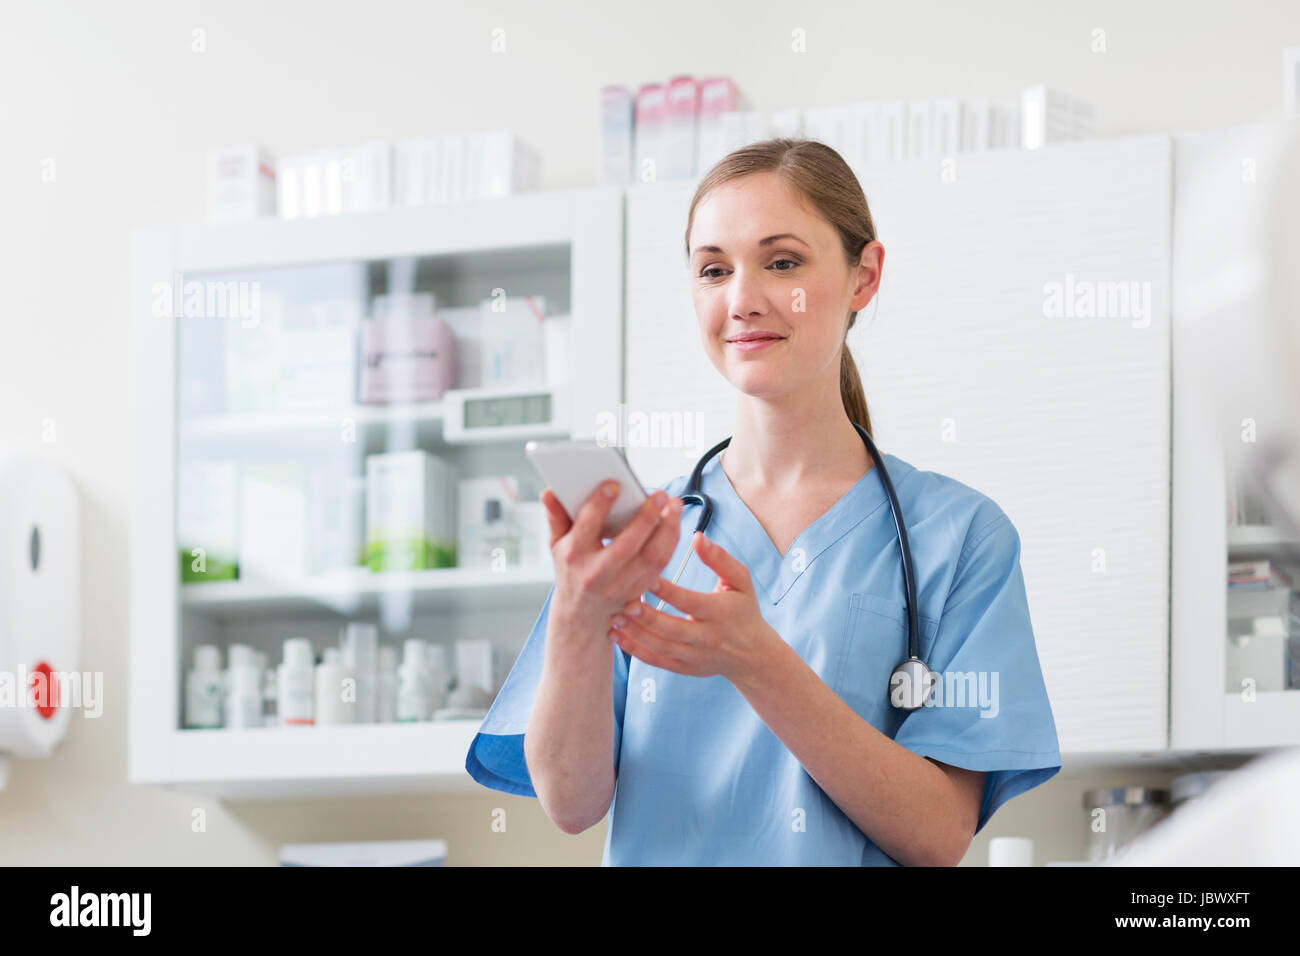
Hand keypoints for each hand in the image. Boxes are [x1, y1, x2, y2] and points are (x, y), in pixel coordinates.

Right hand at [543, 481, 683, 640]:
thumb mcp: (556, 544)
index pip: (586, 527)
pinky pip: (660, 565)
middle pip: (627, 545)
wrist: (581, 615)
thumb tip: (549, 492)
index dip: (600, 504)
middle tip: (661, 495)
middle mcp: (597, 573)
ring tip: (674, 506)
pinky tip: (674, 523)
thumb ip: (556, 516)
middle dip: (646, 517)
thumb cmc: (571, 570)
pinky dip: (670, 542)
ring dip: (667, 529)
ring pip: (651, 557)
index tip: (614, 484)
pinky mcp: (638, 590)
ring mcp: (619, 585)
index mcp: (573, 556)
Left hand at [608, 530, 778, 684]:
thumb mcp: (741, 580)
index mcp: (719, 613)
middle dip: (646, 616)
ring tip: (614, 617)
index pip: (689, 602)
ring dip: (635, 634)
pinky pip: (657, 661)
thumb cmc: (743, 610)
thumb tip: (697, 537)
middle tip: (623, 602)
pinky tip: (616, 636)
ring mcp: (695, 656)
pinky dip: (635, 651)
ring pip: (661, 647)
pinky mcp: (685, 669)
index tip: (646, 575)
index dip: (667, 591)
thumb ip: (720, 558)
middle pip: (672, 629)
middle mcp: (707, 637)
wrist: (752, 655)